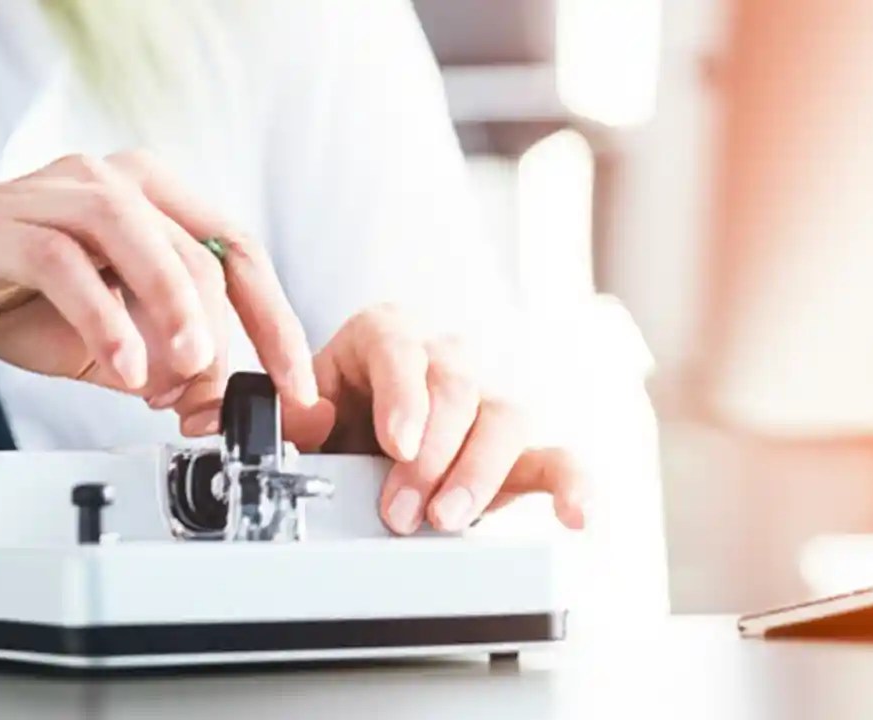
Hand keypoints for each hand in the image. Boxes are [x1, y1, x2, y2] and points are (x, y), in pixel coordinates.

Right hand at [0, 151, 317, 430]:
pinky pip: (74, 269)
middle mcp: (117, 181)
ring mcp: (64, 192)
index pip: (242, 255)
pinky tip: (124, 371)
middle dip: (229, 341)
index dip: (278, 324)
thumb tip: (222, 404)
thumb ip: (172, 369)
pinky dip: (108, 326)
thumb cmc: (15, 305)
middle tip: (223, 399)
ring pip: (153, 249)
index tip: (295, 387)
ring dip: (183, 322)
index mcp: (155, 199)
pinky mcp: (10, 223)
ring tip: (187, 379)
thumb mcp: (117, 346)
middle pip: (208, 256)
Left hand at [283, 305, 586, 533]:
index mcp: (386, 336)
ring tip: (447, 520)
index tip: (398, 442)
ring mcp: (485, 401)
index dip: (403, 394)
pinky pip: (556, 457)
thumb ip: (296, 415)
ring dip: (478, 473)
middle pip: (455, 386)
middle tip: (400, 511)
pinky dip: (571, 485)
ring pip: (504, 417)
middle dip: (429, 455)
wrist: (354, 451)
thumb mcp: (299, 418)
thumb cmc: (331, 424)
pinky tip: (576, 516)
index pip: (400, 347)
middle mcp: (443, 359)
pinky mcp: (516, 450)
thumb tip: (311, 414)